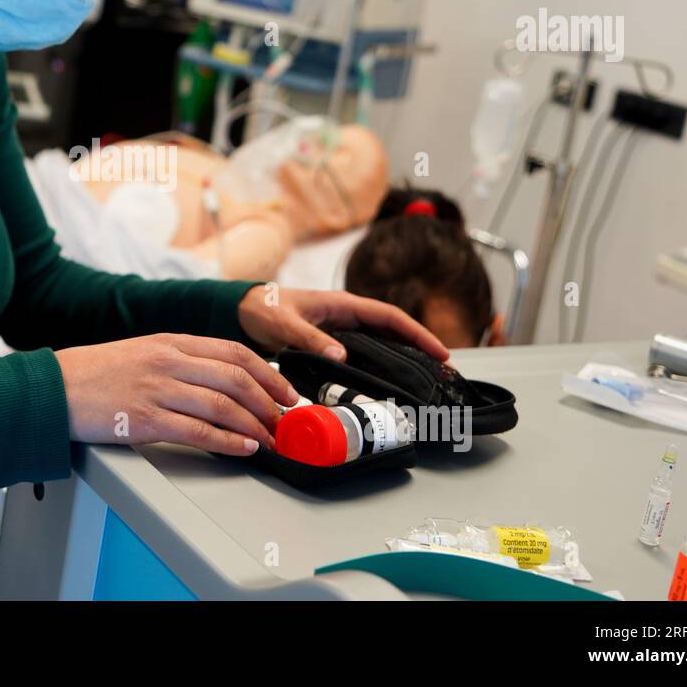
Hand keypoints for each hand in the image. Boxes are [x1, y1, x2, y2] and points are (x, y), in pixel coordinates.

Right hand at [56, 333, 299, 454]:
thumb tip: (220, 379)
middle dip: (268, 401)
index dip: (267, 373)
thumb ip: (179, 360)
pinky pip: (197, 431)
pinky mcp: (144, 420)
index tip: (284, 390)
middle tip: (283, 419)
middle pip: (236, 378)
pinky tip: (243, 448)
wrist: (53, 388)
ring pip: (223, 405)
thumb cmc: (94, 373)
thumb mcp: (142, 352)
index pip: (233, 351)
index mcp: (170, 342)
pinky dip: (227, 442)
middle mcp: (168, 361)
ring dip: (254, 425)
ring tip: (268, 439)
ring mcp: (157, 390)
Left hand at [236, 286, 449, 362]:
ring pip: (382, 341)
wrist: (242, 310)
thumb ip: (311, 339)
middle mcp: (347, 315)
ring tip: (427, 379)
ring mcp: (341, 328)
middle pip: (394, 330)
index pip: (390, 317)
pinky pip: (365, 352)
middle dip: (420, 347)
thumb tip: (341, 357)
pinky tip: (390, 382)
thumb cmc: (264, 309)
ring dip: (405, 357)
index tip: (441, 352)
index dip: (418, 334)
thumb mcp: (286, 325)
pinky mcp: (332, 341)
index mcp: (343, 304)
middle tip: (444, 372)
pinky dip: (382, 364)